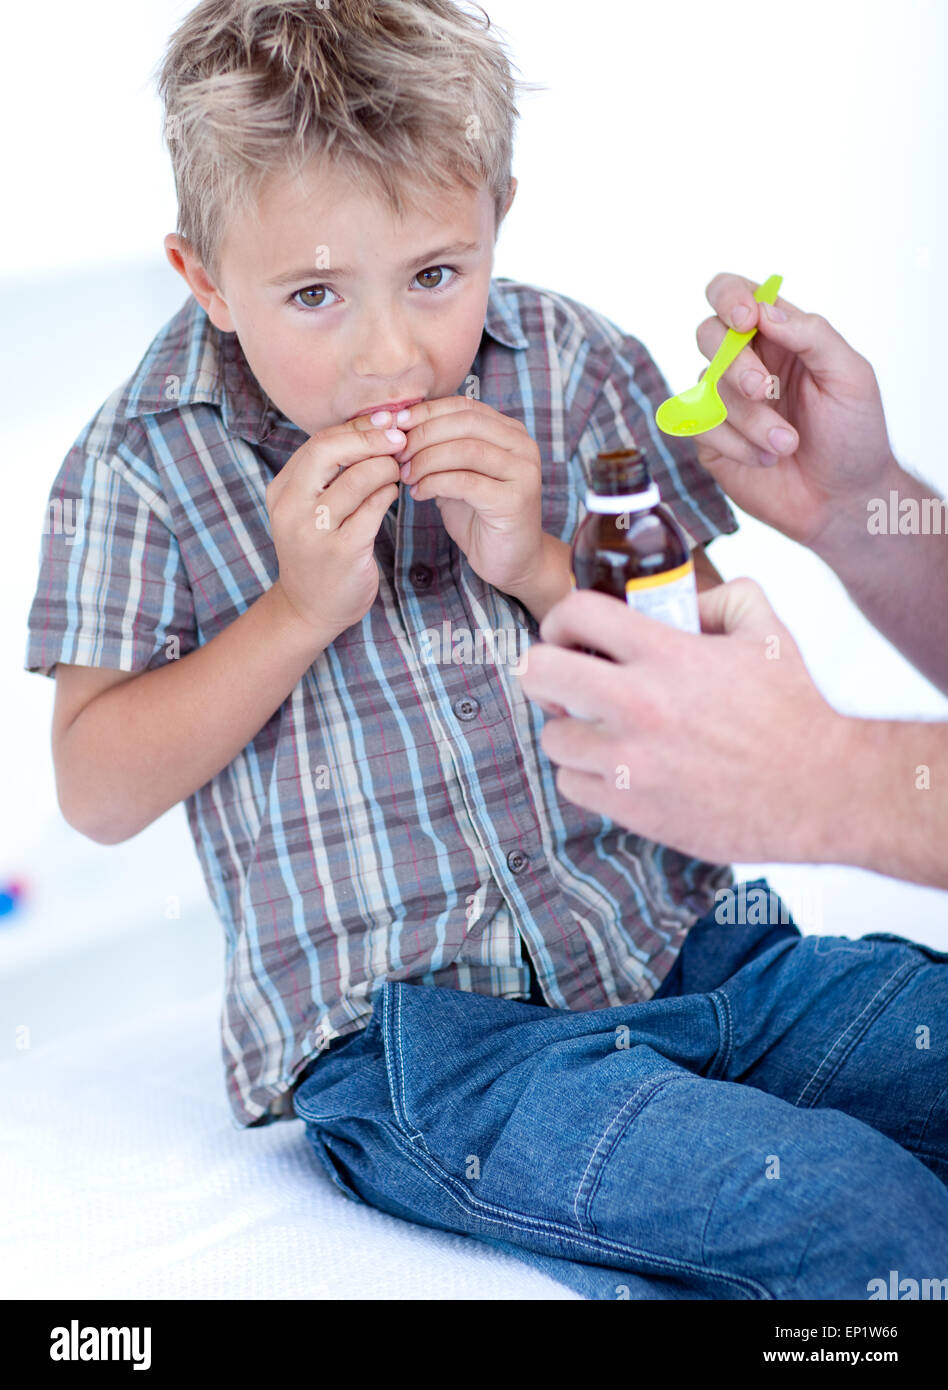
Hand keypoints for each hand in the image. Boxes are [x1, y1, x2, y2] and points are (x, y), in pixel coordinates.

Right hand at [266, 412, 404, 639]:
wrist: (310, 608)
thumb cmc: (318, 550)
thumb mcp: (309, 508)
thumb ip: (329, 474)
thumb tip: (374, 427)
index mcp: (281, 491)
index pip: (318, 443)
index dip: (355, 428)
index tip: (385, 421)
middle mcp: (290, 509)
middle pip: (328, 452)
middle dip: (369, 439)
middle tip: (398, 439)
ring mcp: (313, 532)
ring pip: (356, 479)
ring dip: (385, 468)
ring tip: (396, 470)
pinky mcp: (341, 552)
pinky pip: (371, 510)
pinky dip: (387, 494)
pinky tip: (393, 493)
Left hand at [393, 395, 544, 594]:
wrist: (511, 561)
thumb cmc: (479, 516)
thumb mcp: (457, 474)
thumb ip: (440, 449)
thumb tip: (400, 425)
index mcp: (510, 432)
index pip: (464, 407)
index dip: (427, 412)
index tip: (396, 425)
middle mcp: (522, 446)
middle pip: (464, 422)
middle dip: (423, 435)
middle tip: (396, 453)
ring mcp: (522, 472)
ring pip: (465, 449)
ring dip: (426, 460)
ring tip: (405, 475)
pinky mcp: (514, 500)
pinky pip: (465, 481)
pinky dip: (434, 484)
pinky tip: (418, 493)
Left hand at [515, 579, 848, 864]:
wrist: (819, 790)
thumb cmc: (794, 713)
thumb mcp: (766, 632)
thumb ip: (722, 598)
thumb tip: (679, 601)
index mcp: (668, 655)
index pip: (575, 613)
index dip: (563, 620)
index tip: (569, 635)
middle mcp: (640, 705)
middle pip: (538, 672)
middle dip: (545, 670)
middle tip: (566, 678)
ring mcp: (630, 761)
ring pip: (552, 736)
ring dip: (572, 729)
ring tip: (602, 728)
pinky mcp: (631, 808)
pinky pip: (571, 784)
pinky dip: (586, 776)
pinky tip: (617, 767)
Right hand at [693, 273, 897, 550]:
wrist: (843, 501)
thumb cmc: (854, 436)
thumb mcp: (850, 376)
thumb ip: (813, 335)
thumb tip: (766, 311)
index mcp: (779, 336)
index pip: (735, 293)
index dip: (730, 297)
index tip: (746, 320)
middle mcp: (747, 363)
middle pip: (708, 334)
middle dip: (734, 363)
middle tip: (765, 390)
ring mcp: (725, 402)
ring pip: (707, 388)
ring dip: (750, 419)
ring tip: (787, 444)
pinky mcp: (711, 441)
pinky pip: (701, 427)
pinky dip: (736, 444)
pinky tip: (765, 459)